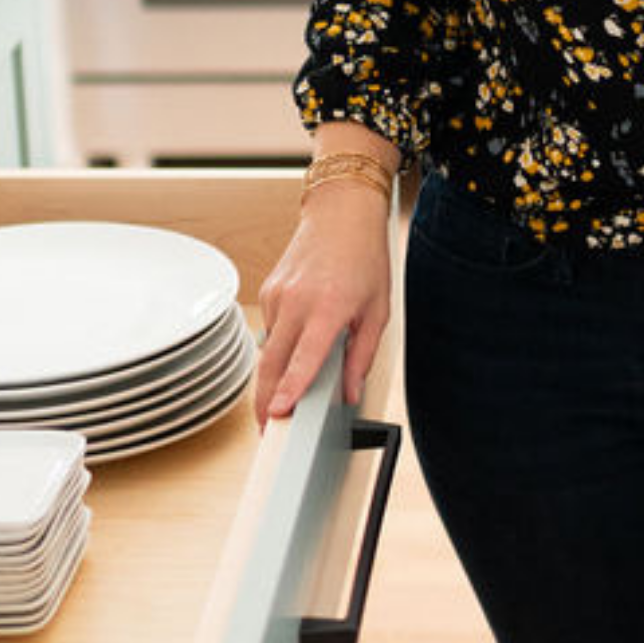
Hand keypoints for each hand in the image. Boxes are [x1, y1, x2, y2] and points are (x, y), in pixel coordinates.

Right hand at [254, 182, 391, 427]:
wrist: (340, 213)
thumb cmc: (364, 257)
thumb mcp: (377, 310)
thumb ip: (361, 356)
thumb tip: (351, 393)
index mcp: (328, 306)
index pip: (303, 358)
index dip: (289, 390)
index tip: (278, 415)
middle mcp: (296, 300)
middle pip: (271, 363)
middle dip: (266, 400)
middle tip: (268, 430)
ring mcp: (277, 294)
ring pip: (268, 349)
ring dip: (273, 375)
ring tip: (287, 394)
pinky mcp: (268, 290)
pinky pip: (270, 330)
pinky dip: (279, 346)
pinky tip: (296, 346)